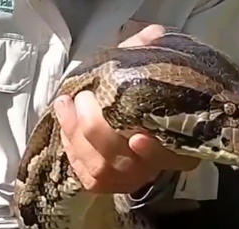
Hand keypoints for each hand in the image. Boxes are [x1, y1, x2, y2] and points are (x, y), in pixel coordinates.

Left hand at [54, 24, 199, 193]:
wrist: (128, 139)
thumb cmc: (138, 103)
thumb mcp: (145, 80)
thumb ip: (147, 57)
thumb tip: (153, 34)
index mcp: (174, 148)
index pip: (170, 157)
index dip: (154, 151)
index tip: (138, 138)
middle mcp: (151, 169)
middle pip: (120, 155)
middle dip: (96, 126)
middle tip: (85, 98)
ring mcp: (124, 179)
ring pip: (97, 161)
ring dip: (75, 130)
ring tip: (66, 103)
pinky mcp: (99, 184)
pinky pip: (80, 165)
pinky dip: (68, 141)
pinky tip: (64, 119)